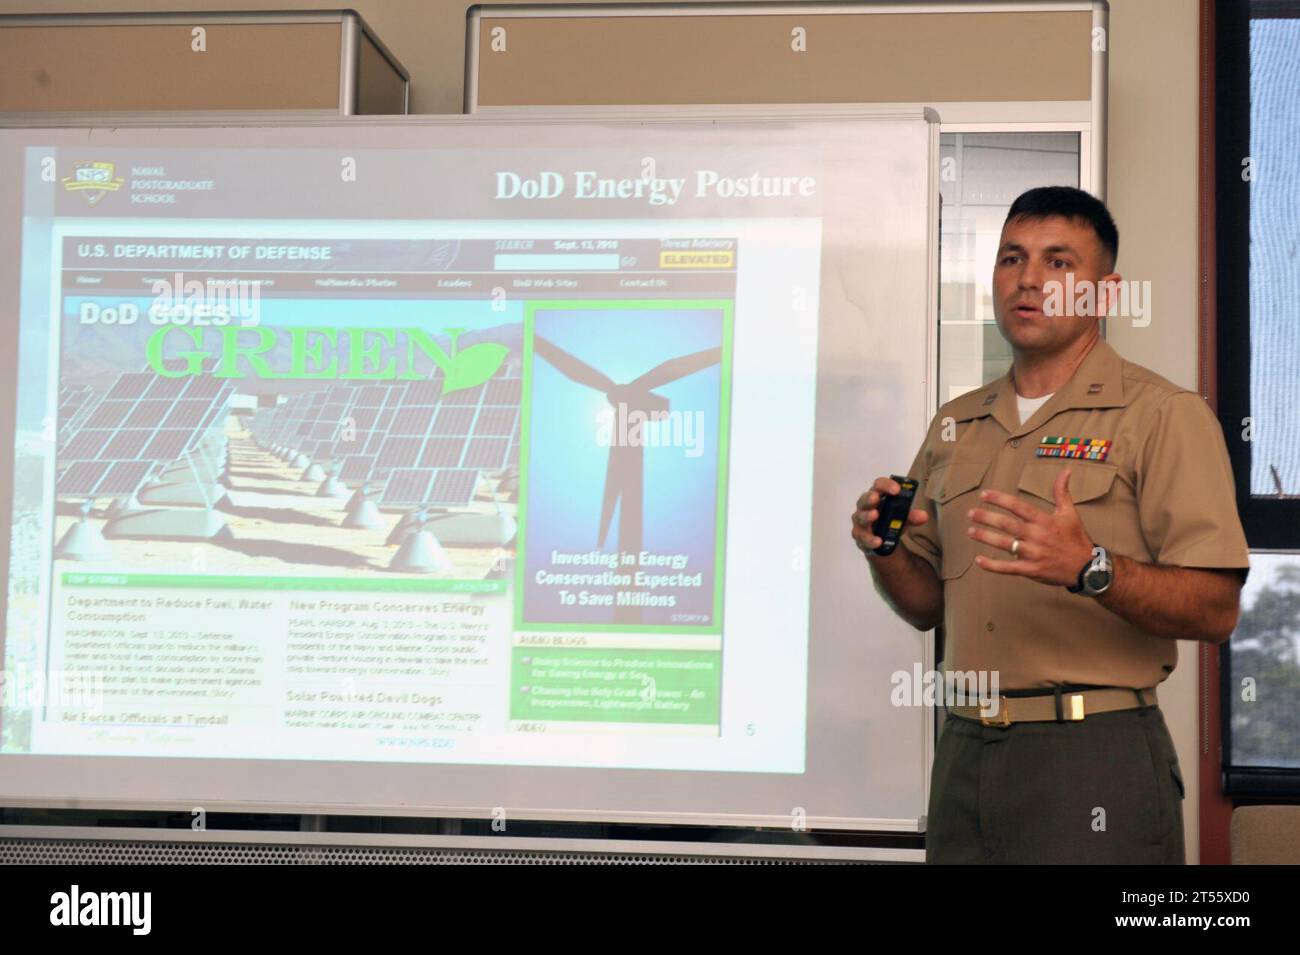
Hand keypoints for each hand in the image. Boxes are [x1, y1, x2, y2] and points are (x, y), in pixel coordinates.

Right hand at [852, 476, 929, 555]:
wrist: (882, 540)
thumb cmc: (890, 521)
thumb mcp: (904, 518)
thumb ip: (913, 516)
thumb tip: (923, 516)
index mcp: (877, 495)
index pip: (879, 485)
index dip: (886, 485)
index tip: (897, 489)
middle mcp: (865, 506)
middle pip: (864, 499)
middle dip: (869, 498)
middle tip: (876, 498)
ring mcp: (860, 521)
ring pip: (860, 517)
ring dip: (867, 516)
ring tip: (874, 515)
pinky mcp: (859, 535)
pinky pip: (862, 537)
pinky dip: (870, 539)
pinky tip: (878, 541)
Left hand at [967, 467, 1094, 585]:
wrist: (1087, 567)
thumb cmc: (1075, 538)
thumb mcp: (1069, 513)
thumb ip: (1062, 492)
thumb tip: (1066, 470)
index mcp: (1044, 521)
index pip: (1018, 507)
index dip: (1000, 499)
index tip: (983, 495)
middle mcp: (1036, 536)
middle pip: (1007, 524)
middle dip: (986, 518)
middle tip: (971, 513)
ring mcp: (1033, 554)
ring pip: (1004, 544)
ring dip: (985, 537)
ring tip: (970, 531)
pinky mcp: (1031, 570)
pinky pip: (1008, 568)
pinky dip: (992, 565)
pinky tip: (978, 560)